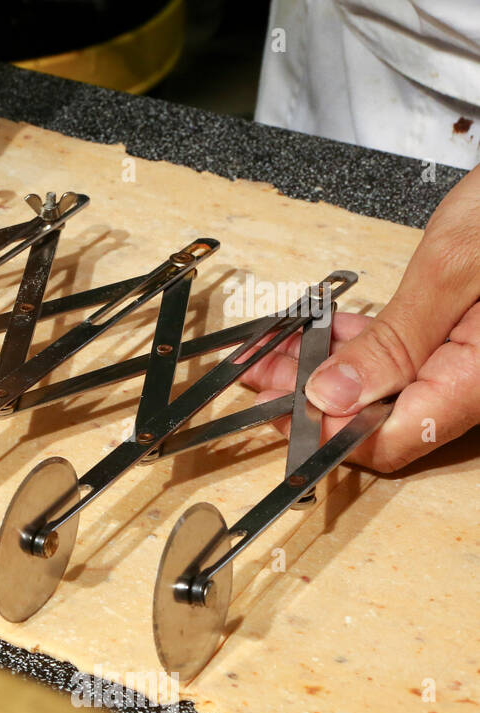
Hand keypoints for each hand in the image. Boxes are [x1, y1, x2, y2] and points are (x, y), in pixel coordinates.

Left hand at [242, 163, 479, 471]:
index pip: (394, 440)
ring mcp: (472, 360)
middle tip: (258, 378)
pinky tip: (318, 333)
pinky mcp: (466, 338)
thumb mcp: (454, 266)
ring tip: (271, 354)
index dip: (328, 434)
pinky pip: (406, 358)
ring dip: (325, 372)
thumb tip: (334, 396)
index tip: (277, 409)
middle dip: (313, 401)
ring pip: (388, 387)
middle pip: (384, 417)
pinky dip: (359, 348)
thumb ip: (395, 340)